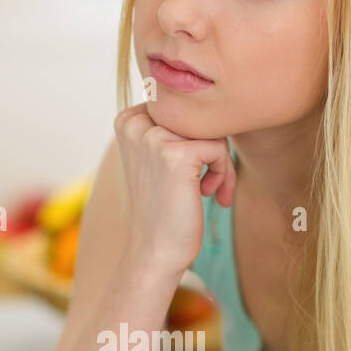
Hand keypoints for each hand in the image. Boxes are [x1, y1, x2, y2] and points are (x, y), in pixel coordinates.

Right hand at [113, 104, 236, 277]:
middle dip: (211, 149)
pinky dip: (223, 172)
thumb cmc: (163, 207)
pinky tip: (210, 195)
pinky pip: (219, 147)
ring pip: (212, 130)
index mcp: (127, 119)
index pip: (182, 106)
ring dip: (220, 162)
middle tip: (210, 182)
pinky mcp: (176, 154)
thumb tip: (213, 99)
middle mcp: (135, 123)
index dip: (196, 136)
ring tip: (211, 190)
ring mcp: (153, 137)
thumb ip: (172, 127)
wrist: (155, 251)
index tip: (196, 169)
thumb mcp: (158, 158)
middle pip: (198, 115)